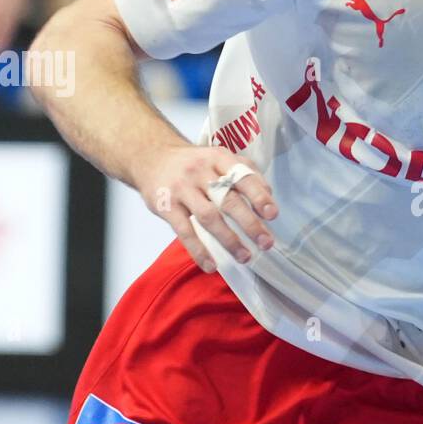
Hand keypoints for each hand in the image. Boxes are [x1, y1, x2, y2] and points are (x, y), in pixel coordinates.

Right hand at [136, 145, 278, 272]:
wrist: (150, 157)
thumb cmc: (194, 163)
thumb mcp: (218, 158)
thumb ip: (244, 172)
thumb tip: (268, 197)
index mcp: (219, 158)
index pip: (243, 176)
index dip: (259, 196)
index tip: (272, 215)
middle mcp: (200, 172)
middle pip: (228, 199)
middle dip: (250, 224)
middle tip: (266, 243)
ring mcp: (182, 189)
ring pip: (209, 217)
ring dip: (229, 240)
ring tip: (244, 257)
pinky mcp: (165, 206)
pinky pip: (184, 231)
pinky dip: (199, 250)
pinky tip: (211, 265)